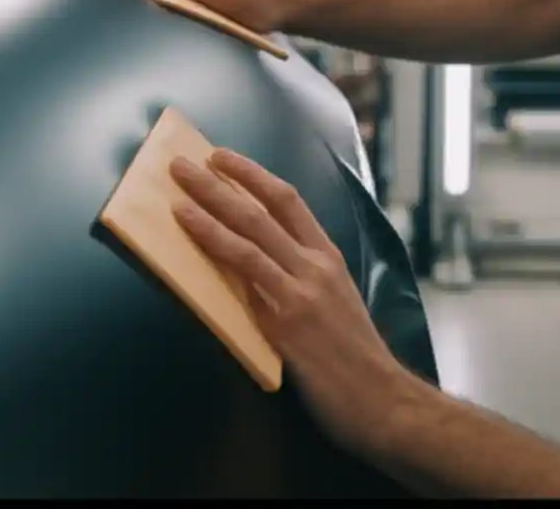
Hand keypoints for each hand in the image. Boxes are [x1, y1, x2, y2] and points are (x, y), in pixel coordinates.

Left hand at [168, 148, 424, 457]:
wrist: (381, 400)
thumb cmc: (355, 364)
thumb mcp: (332, 309)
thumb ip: (297, 286)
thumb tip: (250, 273)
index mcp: (330, 259)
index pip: (290, 202)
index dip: (254, 176)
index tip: (224, 159)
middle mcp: (317, 264)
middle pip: (264, 206)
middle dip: (221, 179)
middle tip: (184, 161)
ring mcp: (302, 287)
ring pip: (250, 227)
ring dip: (209, 198)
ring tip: (178, 180)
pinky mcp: (287, 315)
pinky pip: (244, 265)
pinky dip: (212, 237)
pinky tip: (188, 223)